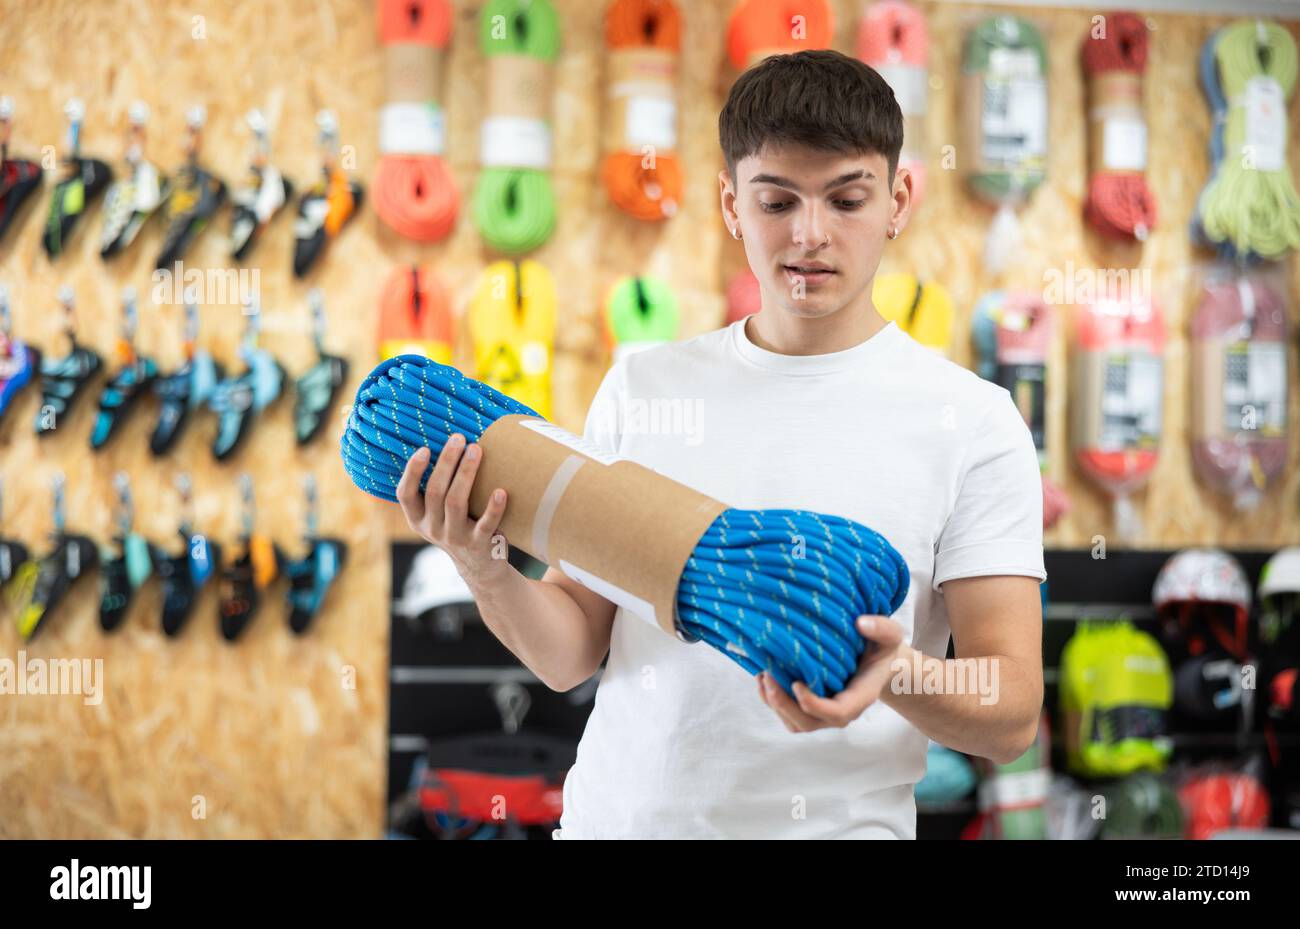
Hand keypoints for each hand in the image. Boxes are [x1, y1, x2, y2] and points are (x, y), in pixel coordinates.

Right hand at [395, 433, 510, 583]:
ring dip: (466, 474)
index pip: (405, 494)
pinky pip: (486, 524)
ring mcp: (455, 538)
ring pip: (456, 502)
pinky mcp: (479, 544)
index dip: (412, 471)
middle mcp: (432, 528)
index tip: (425, 449)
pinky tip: (501, 490)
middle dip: (446, 462)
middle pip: (435, 491)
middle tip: (459, 438)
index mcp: (418, 518)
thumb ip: (437, 487)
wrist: (480, 566)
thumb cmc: (459, 525)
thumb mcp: (439, 512)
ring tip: (476, 450)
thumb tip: (448, 442)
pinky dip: (493, 507)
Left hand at [757, 615, 905, 731]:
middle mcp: (840, 711)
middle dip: (784, 705)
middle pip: (808, 723)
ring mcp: (823, 713)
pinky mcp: (810, 709)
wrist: (877, 662)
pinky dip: (771, 700)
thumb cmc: (881, 648)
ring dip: (774, 703)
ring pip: (794, 722)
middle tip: (767, 677)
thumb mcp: (890, 635)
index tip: (795, 683)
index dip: (813, 703)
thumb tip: (860, 623)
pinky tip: (763, 676)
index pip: (837, 712)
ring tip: (762, 675)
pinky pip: (787, 715)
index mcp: (860, 697)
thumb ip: (882, 628)